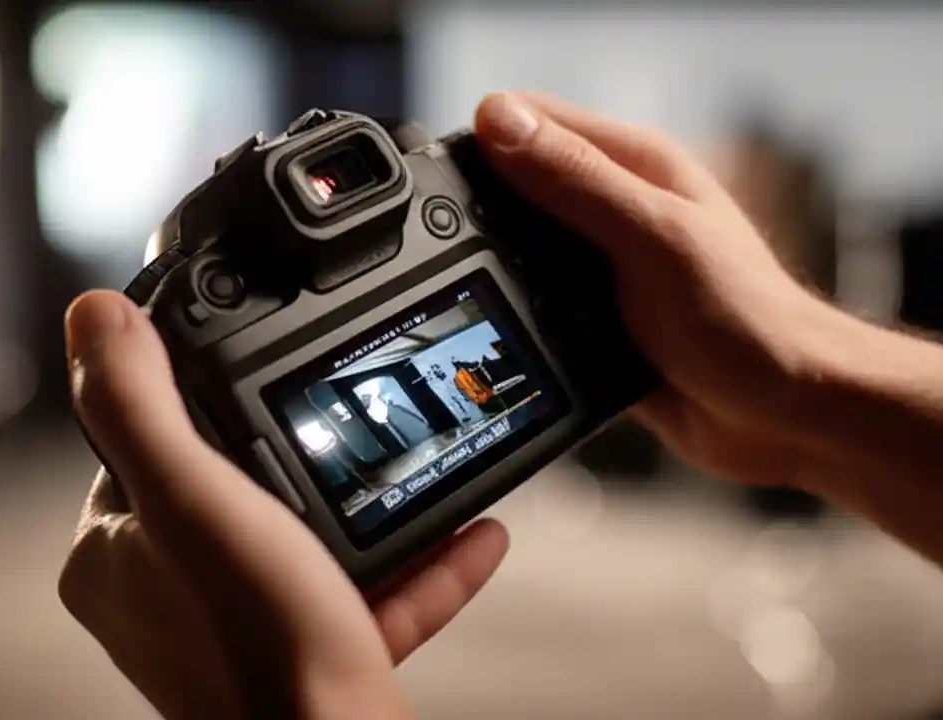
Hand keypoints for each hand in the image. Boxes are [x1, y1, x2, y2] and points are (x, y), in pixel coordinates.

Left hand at [58, 291, 509, 719]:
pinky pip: (360, 593)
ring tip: (415, 456)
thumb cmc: (259, 644)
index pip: (135, 446)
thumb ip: (138, 403)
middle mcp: (162, 599)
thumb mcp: (196, 496)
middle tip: (338, 406)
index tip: (238, 357)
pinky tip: (468, 533)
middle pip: (225, 488)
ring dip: (364, 501)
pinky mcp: (302, 660)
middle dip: (290, 447)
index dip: (184, 398)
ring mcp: (233, 632)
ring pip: (300, 541)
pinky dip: (412, 565)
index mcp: (114, 558)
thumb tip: (92, 314)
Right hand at [474, 92, 851, 489]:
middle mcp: (616, 209)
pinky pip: (536, 307)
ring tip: (452, 287)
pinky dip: (513, 315)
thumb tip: (496, 119)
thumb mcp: (650, 239)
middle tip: (434, 243)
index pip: (534, 122)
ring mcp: (605, 267)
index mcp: (635, 166)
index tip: (438, 180)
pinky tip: (494, 329)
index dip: (482, 141)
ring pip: (520, 251)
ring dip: (490, 266)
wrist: (785, 416)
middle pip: (517, 186)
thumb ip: (574, 181)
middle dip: (475, 208)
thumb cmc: (744, 321)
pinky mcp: (597, 321)